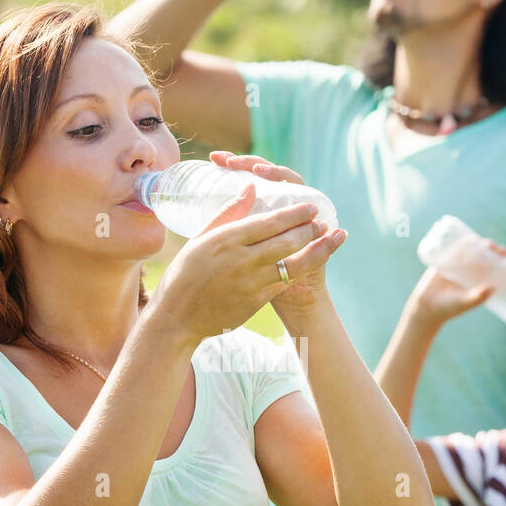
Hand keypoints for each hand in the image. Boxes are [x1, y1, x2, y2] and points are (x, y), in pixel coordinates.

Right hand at [153, 177, 345, 343]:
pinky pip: (285, 282)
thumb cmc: (184, 274)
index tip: (310, 207)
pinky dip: (302, 270)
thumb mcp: (201, 238)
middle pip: (286, 241)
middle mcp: (241, 261)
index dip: (294, 213)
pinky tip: (312, 262)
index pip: (269, 222)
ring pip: (293, 264)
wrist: (178, 319)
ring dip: (315, 250)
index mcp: (226, 240)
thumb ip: (229, 212)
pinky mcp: (257, 302)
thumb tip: (251, 186)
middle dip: (309, 229)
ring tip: (328, 237)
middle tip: (322, 220)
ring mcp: (251, 284)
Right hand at [408, 240, 505, 326]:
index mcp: (483, 282)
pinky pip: (459, 248)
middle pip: (491, 257)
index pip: (500, 271)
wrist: (426, 306)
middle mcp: (475, 272)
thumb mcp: (465, 303)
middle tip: (501, 251)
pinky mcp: (449, 260)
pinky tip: (471, 238)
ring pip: (476, 250)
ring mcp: (462, 265)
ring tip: (488, 244)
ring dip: (483, 244)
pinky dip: (465, 242)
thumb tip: (492, 289)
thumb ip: (477, 297)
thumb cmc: (449, 308)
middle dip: (498, 252)